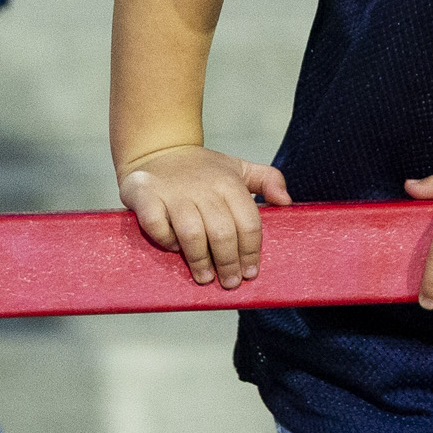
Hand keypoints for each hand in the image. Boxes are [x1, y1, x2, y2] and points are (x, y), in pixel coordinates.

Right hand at [118, 145, 291, 288]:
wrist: (158, 149)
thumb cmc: (203, 168)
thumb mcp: (239, 168)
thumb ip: (267, 180)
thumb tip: (286, 202)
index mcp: (229, 182)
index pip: (248, 222)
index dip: (251, 250)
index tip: (251, 272)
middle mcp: (203, 186)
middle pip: (222, 232)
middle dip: (229, 262)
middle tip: (231, 283)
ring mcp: (174, 191)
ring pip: (192, 233)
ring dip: (200, 260)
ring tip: (206, 278)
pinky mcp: (145, 195)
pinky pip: (157, 224)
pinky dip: (166, 240)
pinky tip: (174, 249)